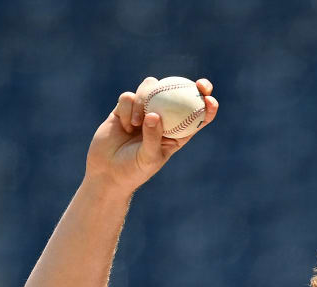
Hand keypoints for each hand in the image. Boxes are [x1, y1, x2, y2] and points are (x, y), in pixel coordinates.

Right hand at [84, 77, 218, 195]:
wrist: (107, 172)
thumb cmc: (134, 170)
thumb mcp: (148, 158)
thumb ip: (153, 137)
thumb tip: (155, 114)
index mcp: (177, 131)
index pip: (196, 114)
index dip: (207, 103)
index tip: (209, 97)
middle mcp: (162, 117)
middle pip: (176, 92)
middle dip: (187, 84)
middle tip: (193, 85)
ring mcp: (143, 110)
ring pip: (150, 88)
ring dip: (144, 100)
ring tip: (136, 123)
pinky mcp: (124, 108)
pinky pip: (128, 97)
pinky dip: (127, 108)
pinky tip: (125, 126)